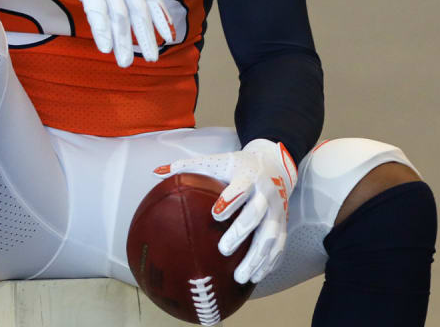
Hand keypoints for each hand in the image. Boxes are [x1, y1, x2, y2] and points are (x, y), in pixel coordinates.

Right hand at [29, 0, 173, 67]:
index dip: (161, 19)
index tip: (169, 37)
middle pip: (139, 13)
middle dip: (146, 38)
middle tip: (153, 59)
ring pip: (120, 18)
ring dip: (123, 43)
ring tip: (125, 62)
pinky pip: (97, 13)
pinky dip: (102, 31)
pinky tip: (106, 48)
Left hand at [153, 138, 297, 283]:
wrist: (274, 165)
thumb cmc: (237, 167)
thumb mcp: (216, 162)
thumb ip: (187, 166)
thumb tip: (155, 172)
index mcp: (248, 177)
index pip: (241, 188)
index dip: (231, 200)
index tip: (216, 214)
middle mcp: (266, 194)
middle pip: (257, 215)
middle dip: (241, 233)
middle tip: (223, 249)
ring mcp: (277, 210)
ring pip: (271, 236)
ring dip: (257, 257)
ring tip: (240, 276)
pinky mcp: (283, 224)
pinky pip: (280, 246)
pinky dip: (270, 263)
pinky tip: (256, 277)